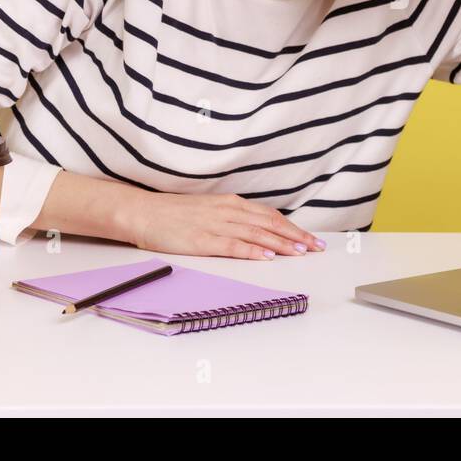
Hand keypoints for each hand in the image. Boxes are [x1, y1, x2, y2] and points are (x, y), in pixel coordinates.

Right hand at [123, 191, 325, 259]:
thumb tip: (256, 230)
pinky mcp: (203, 240)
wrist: (144, 213)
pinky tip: (267, 257)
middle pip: (270, 224)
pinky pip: (234, 246)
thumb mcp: (210, 209)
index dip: (293, 227)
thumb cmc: (175, 214)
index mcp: (231, 203)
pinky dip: (253, 251)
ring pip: (257, 234)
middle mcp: (228, 211)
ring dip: (282, 244)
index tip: (311, 238)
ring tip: (300, 253)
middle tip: (316, 247)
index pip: (270, 216)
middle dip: (296, 237)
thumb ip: (233, 217)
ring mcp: (216, 225)